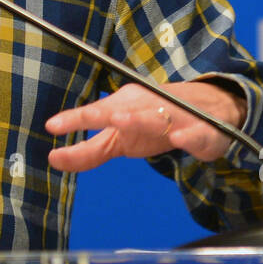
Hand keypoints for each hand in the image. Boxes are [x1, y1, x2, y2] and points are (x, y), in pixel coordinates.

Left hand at [44, 80, 246, 171]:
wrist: (211, 111)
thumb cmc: (155, 123)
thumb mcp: (119, 140)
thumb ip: (88, 151)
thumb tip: (53, 159)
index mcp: (126, 105)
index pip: (97, 112)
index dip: (76, 119)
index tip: (51, 126)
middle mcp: (148, 106)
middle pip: (124, 109)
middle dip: (106, 112)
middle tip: (87, 116)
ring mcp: (176, 117)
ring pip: (156, 117)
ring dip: (139, 118)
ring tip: (119, 120)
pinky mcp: (202, 133)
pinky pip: (196, 134)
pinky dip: (189, 136)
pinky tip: (179, 139)